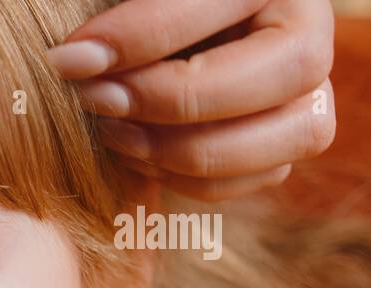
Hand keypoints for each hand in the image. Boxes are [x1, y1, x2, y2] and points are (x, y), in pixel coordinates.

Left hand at [47, 0, 336, 201]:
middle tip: (97, 101)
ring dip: (187, 149)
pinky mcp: (285, 142)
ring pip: (294, 134)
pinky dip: (191, 178)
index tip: (69, 60)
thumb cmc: (130, 20)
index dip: (143, 35)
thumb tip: (74, 62)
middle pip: (289, 69)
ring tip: (111, 133)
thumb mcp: (127, 1)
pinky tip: (133, 154)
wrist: (142, 56)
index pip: (227, 1)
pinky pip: (260, 176)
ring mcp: (309, 93)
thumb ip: (124, 20)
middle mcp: (309, 32)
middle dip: (178, 98)